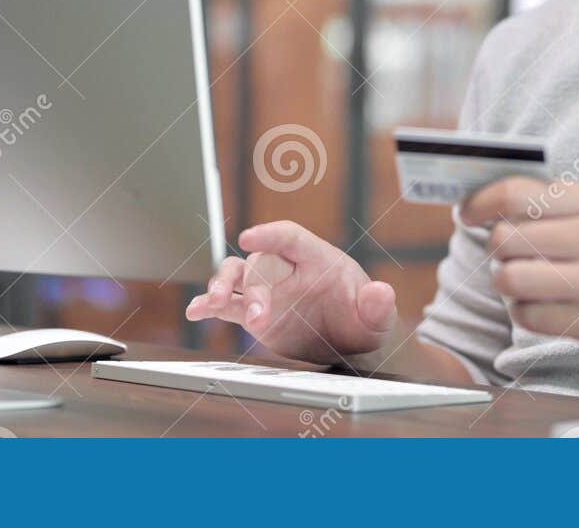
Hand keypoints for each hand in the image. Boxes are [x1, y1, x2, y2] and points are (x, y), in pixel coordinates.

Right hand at [184, 220, 396, 365]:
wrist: (350, 343)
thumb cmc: (363, 320)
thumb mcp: (376, 316)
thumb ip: (377, 305)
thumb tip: (382, 294)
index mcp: (317, 259)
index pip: (291, 238)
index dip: (270, 234)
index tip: (250, 237)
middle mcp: (288, 269)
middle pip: (261, 264)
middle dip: (253, 288)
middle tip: (256, 318)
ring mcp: (269, 290)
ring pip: (237, 276)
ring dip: (222, 286)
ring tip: (212, 304)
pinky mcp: (255, 313)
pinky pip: (227, 304)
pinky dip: (209, 306)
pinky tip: (196, 312)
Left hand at [461, 176, 578, 372]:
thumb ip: (547, 206)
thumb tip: (479, 202)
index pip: (515, 193)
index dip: (479, 203)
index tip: (466, 214)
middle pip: (505, 238)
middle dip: (497, 252)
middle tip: (512, 259)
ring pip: (510, 279)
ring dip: (507, 286)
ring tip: (526, 286)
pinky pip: (528, 316)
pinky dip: (526, 316)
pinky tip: (546, 310)